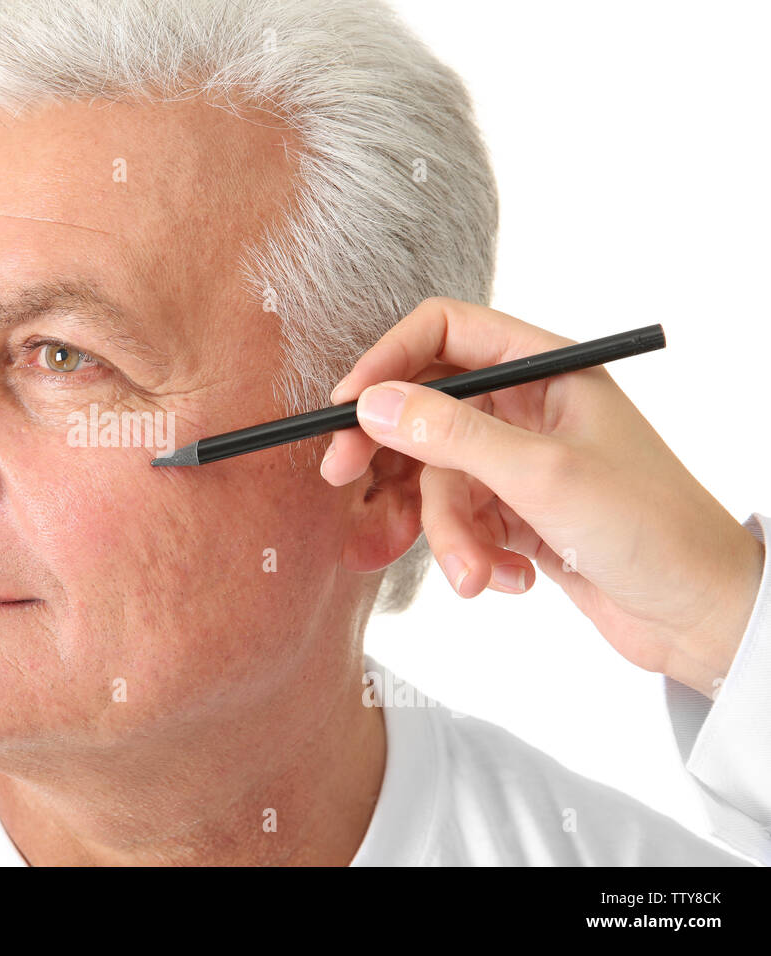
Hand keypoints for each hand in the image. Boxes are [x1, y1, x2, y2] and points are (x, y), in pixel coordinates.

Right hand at [321, 297, 764, 698]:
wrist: (702, 617)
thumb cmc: (653, 529)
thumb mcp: (541, 475)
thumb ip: (451, 434)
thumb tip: (374, 404)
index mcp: (545, 370)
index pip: (444, 335)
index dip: (387, 363)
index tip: (346, 408)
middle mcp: (528, 409)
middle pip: (425, 412)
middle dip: (393, 459)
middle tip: (342, 483)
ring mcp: (520, 464)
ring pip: (439, 482)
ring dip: (447, 535)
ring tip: (475, 576)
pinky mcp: (517, 515)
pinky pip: (461, 524)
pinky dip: (474, 556)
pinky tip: (512, 579)